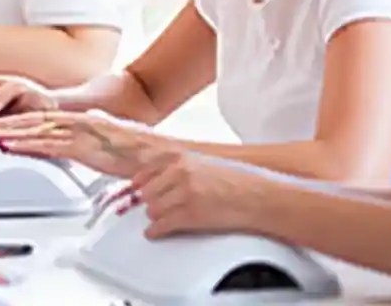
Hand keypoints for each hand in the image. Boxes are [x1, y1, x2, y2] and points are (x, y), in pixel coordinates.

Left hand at [0, 110, 166, 177]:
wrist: (156, 155)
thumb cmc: (133, 154)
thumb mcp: (99, 145)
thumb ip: (80, 142)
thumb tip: (68, 142)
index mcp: (76, 121)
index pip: (36, 119)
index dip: (12, 122)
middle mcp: (73, 122)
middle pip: (29, 121)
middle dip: (0, 124)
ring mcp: (76, 132)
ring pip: (33, 130)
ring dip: (6, 133)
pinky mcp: (81, 147)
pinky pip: (47, 145)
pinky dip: (26, 144)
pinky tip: (9, 146)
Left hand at [128, 151, 271, 238]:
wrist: (257, 197)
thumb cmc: (237, 181)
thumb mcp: (204, 164)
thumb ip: (180, 167)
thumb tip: (159, 178)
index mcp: (181, 158)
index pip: (146, 171)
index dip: (139, 183)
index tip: (133, 189)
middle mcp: (179, 173)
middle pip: (147, 192)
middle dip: (150, 202)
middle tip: (153, 207)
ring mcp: (184, 194)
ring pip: (152, 209)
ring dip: (155, 217)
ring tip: (162, 218)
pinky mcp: (190, 215)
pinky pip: (162, 225)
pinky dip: (156, 231)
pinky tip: (155, 232)